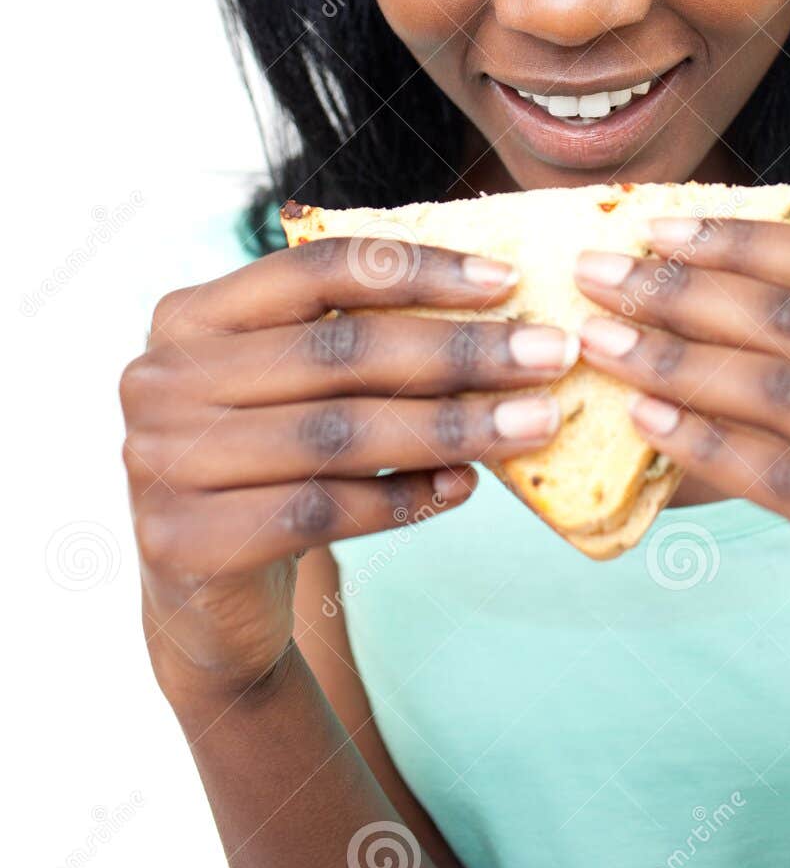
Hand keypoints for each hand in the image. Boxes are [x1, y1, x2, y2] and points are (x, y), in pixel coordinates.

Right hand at [120, 237, 574, 704]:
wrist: (205, 598)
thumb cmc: (272, 464)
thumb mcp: (295, 387)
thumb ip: (359, 337)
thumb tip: (503, 299)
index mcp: (189, 315)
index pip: (315, 268)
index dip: (418, 270)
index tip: (510, 281)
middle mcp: (160, 378)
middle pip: (337, 352)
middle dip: (460, 351)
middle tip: (552, 355)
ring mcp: (161, 462)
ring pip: (338, 435)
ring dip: (452, 427)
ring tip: (535, 423)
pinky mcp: (184, 542)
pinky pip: (321, 510)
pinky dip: (403, 498)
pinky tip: (464, 487)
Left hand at [575, 218, 789, 792]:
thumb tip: (688, 272)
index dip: (744, 242)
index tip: (656, 230)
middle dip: (689, 294)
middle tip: (601, 278)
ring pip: (785, 396)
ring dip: (676, 362)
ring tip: (602, 343)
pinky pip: (782, 478)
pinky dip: (702, 443)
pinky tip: (642, 419)